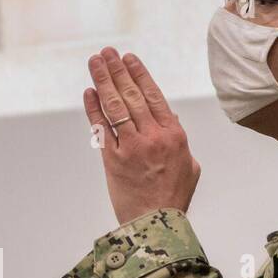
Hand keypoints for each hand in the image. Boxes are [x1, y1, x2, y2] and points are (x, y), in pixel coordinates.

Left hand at [85, 47, 200, 224]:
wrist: (157, 225)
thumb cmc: (174, 197)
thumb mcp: (188, 165)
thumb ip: (178, 137)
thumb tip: (169, 116)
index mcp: (174, 135)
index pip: (154, 95)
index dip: (139, 74)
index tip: (129, 58)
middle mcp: (152, 137)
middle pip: (131, 95)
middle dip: (118, 70)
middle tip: (107, 52)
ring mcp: (131, 147)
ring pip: (115, 107)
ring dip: (103, 81)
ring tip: (95, 62)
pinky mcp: (113, 160)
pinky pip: (101, 128)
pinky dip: (93, 109)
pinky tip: (89, 92)